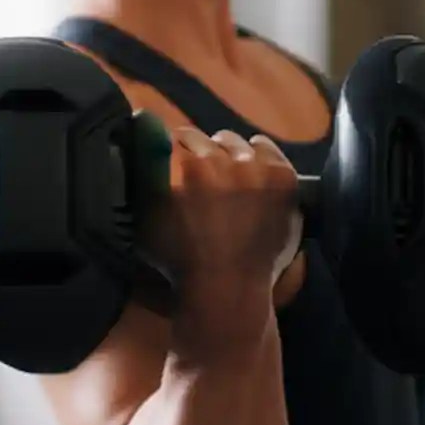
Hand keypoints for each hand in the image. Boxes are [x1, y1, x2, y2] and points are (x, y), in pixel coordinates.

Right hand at [141, 127, 303, 289]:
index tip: (178, 163)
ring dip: (231, 157)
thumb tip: (143, 149)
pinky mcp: (282, 177)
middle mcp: (222, 160)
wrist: (227, 288)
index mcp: (187, 166)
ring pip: (238, 143)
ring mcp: (256, 168)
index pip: (179, 136)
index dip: (176, 150)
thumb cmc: (181, 262)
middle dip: (203, 155)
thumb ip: (144, 181)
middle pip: (208, 138)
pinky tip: (254, 178)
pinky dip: (260, 158)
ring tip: (230, 182)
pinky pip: (267, 148)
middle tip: (204, 180)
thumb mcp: (147, 220)